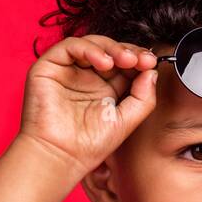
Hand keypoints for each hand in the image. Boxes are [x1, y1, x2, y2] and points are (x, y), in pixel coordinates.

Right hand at [19, 35, 159, 173]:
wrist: (61, 156)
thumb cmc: (89, 145)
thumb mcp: (126, 120)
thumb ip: (143, 97)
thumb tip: (152, 71)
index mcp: (105, 88)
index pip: (124, 65)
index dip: (138, 60)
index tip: (151, 63)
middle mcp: (86, 77)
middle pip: (110, 51)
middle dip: (128, 52)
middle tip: (142, 60)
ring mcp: (68, 70)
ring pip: (92, 44)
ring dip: (112, 48)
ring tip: (126, 60)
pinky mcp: (49, 67)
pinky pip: (70, 46)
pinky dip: (89, 49)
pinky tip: (105, 62)